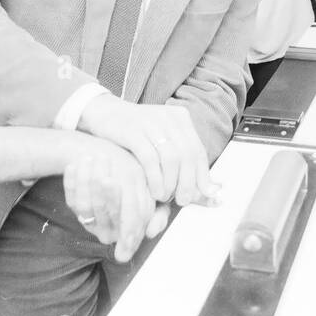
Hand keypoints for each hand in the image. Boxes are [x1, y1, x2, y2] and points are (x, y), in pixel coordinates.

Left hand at [62, 145, 169, 261]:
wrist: (116, 174)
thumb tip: (151, 232)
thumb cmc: (141, 188)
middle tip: (100, 164)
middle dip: (99, 185)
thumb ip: (159, 216)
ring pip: (83, 204)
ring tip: (88, 157)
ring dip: (84, 179)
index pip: (120, 218)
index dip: (114, 198)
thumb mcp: (155, 202)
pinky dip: (70, 181)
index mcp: (126, 231)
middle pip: (101, 209)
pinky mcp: (75, 208)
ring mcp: (89, 220)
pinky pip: (70, 197)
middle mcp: (107, 230)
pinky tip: (72, 165)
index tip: (111, 180)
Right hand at [79, 96, 218, 206]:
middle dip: (188, 182)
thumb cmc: (135, 136)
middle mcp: (168, 117)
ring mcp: (150, 122)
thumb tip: (214, 190)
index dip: (203, 175)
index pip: (198, 151)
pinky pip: (150, 159)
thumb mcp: (161, 142)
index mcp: (180, 118)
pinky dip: (155, 179)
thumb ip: (183, 163)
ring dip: (171, 183)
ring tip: (165, 197)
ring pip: (172, 157)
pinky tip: (153, 192)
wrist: (102, 114)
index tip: (205, 196)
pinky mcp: (132, 130)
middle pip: (187, 154)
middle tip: (183, 201)